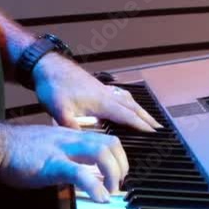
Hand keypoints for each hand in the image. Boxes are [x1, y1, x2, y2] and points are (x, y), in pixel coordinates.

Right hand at [0, 124, 128, 201]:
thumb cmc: (15, 150)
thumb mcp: (47, 148)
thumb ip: (64, 156)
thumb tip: (78, 172)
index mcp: (70, 136)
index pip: (104, 138)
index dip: (117, 157)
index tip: (116, 175)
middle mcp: (71, 139)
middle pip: (111, 142)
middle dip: (122, 165)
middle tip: (117, 185)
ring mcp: (62, 150)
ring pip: (102, 152)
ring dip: (113, 174)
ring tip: (111, 191)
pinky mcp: (52, 164)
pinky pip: (80, 173)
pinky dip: (95, 186)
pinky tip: (100, 198)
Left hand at [32, 54, 163, 131]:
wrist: (47, 65)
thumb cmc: (54, 85)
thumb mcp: (59, 111)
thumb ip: (71, 128)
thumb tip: (81, 144)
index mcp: (102, 102)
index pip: (127, 116)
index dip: (141, 125)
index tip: (155, 133)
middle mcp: (107, 94)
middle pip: (133, 107)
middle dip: (147, 119)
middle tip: (160, 129)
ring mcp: (103, 89)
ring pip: (128, 100)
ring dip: (140, 110)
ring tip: (149, 119)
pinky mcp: (97, 86)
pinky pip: (120, 95)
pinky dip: (129, 102)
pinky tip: (127, 104)